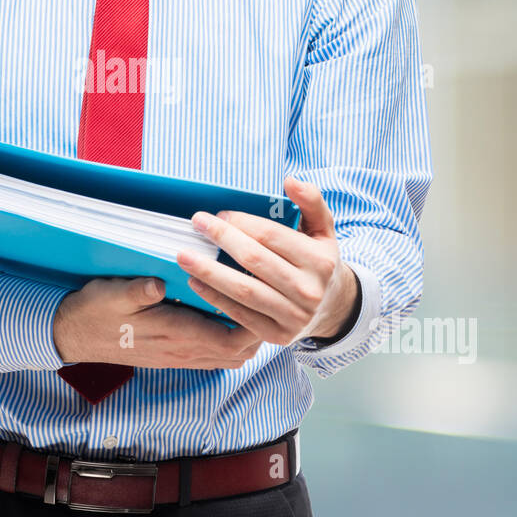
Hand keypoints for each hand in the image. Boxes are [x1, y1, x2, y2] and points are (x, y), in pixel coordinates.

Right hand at [52, 275, 263, 370]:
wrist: (75, 335)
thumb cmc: (95, 311)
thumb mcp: (112, 294)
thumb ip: (137, 291)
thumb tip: (158, 285)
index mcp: (175, 334)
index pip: (231, 340)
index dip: (253, 323)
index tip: (259, 296)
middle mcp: (182, 351)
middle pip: (239, 352)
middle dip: (258, 329)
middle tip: (262, 297)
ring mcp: (179, 357)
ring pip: (229, 358)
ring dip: (245, 337)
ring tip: (248, 305)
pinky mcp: (174, 356)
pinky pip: (213, 357)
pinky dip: (228, 341)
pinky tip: (224, 317)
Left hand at [174, 176, 358, 346]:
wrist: (332, 308)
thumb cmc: (318, 262)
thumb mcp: (324, 231)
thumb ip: (311, 201)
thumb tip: (291, 181)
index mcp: (320, 261)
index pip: (272, 236)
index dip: (242, 223)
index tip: (218, 215)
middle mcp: (308, 290)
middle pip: (254, 260)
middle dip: (221, 239)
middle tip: (196, 224)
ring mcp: (293, 316)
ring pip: (243, 290)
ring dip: (209, 272)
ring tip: (184, 255)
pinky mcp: (277, 336)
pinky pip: (240, 314)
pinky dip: (215, 298)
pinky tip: (195, 282)